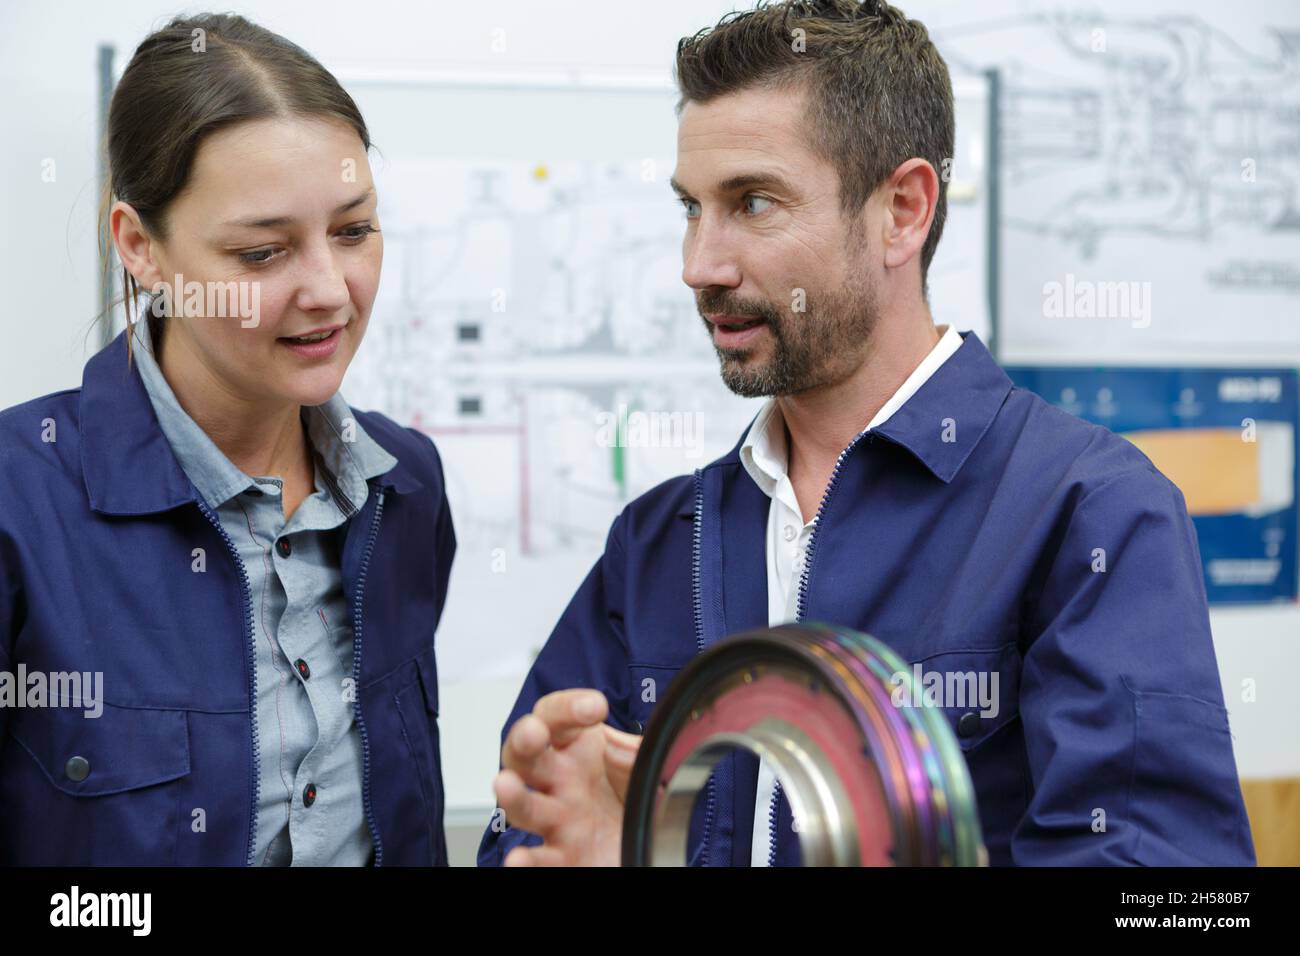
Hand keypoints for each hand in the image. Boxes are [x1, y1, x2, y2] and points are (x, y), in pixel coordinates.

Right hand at [493, 689, 641, 865]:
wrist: (650, 843)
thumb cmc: (632, 794)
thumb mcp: (642, 760)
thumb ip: (633, 747)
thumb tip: (626, 737)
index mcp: (576, 747)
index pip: (555, 716)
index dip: (568, 707)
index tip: (596, 706)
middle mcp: (558, 780)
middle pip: (524, 753)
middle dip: (524, 739)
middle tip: (533, 733)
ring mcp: (557, 818)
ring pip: (524, 806)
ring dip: (514, 796)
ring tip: (506, 785)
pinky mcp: (563, 858)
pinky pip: (540, 860)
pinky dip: (528, 862)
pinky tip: (520, 859)